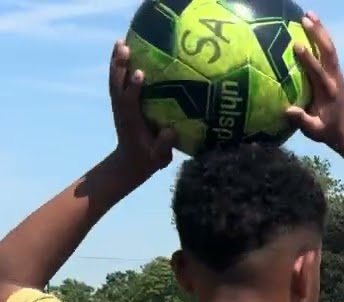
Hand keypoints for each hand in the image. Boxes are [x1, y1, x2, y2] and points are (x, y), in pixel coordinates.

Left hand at [108, 40, 174, 176]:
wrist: (130, 162)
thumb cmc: (149, 159)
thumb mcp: (159, 158)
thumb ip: (164, 145)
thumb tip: (170, 130)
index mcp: (131, 121)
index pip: (130, 101)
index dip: (134, 87)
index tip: (141, 74)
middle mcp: (122, 110)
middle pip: (117, 84)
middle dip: (120, 66)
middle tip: (125, 46)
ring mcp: (120, 105)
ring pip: (116, 80)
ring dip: (117, 61)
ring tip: (121, 41)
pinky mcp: (122, 102)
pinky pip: (119, 81)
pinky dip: (119, 66)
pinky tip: (125, 52)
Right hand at [284, 12, 343, 158]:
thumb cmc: (328, 132)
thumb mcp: (315, 131)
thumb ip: (303, 121)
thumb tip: (288, 110)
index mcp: (328, 92)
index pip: (318, 72)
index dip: (308, 59)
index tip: (296, 46)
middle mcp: (334, 79)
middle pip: (327, 53)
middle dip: (317, 35)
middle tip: (305, 18)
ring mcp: (336, 75)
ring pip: (329, 49)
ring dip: (321, 31)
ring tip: (310, 14)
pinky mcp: (335, 73)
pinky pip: (328, 52)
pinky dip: (322, 37)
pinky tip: (313, 26)